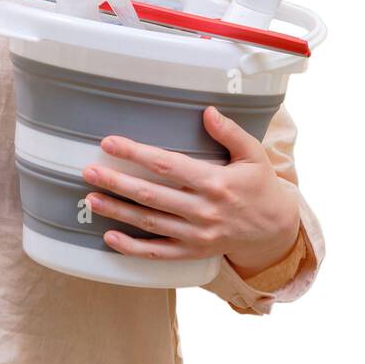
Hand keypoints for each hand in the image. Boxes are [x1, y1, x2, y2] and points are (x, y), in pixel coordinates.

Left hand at [80, 105, 300, 273]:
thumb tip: (207, 111)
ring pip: (150, 223)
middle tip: (89, 171)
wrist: (276, 230)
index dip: (136, 154)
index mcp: (216, 182)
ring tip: (90, 199)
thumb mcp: (253, 155)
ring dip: (118, 212)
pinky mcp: (192, 253)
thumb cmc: (260, 187)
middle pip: (152, 195)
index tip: (110, 143)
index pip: (168, 165)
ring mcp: (197, 235)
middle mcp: (204, 210)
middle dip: (117, 182)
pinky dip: (132, 248)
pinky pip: (157, 253)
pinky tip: (109, 237)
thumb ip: (230, 133)